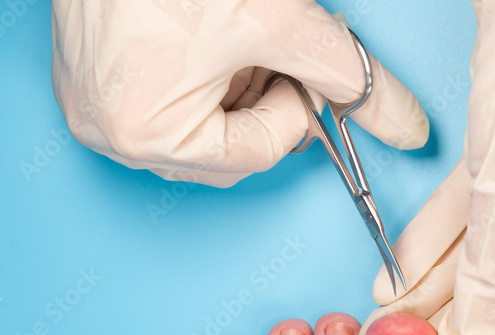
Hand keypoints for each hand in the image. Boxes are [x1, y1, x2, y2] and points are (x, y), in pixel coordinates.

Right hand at [51, 0, 427, 185]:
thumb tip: (404, 125)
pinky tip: (203, 40)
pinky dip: (202, 82)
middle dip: (265, 102)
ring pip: (205, 132)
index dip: (294, 103)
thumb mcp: (278, 22)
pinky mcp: (91, 88)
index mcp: (150, 136)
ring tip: (228, 35)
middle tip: (268, 48)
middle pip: (233, 151)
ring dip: (237, 92)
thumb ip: (347, 76)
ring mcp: (97, 115)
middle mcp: (114, 138)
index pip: (262, 151)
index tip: (295, 62)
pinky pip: (167, 108)